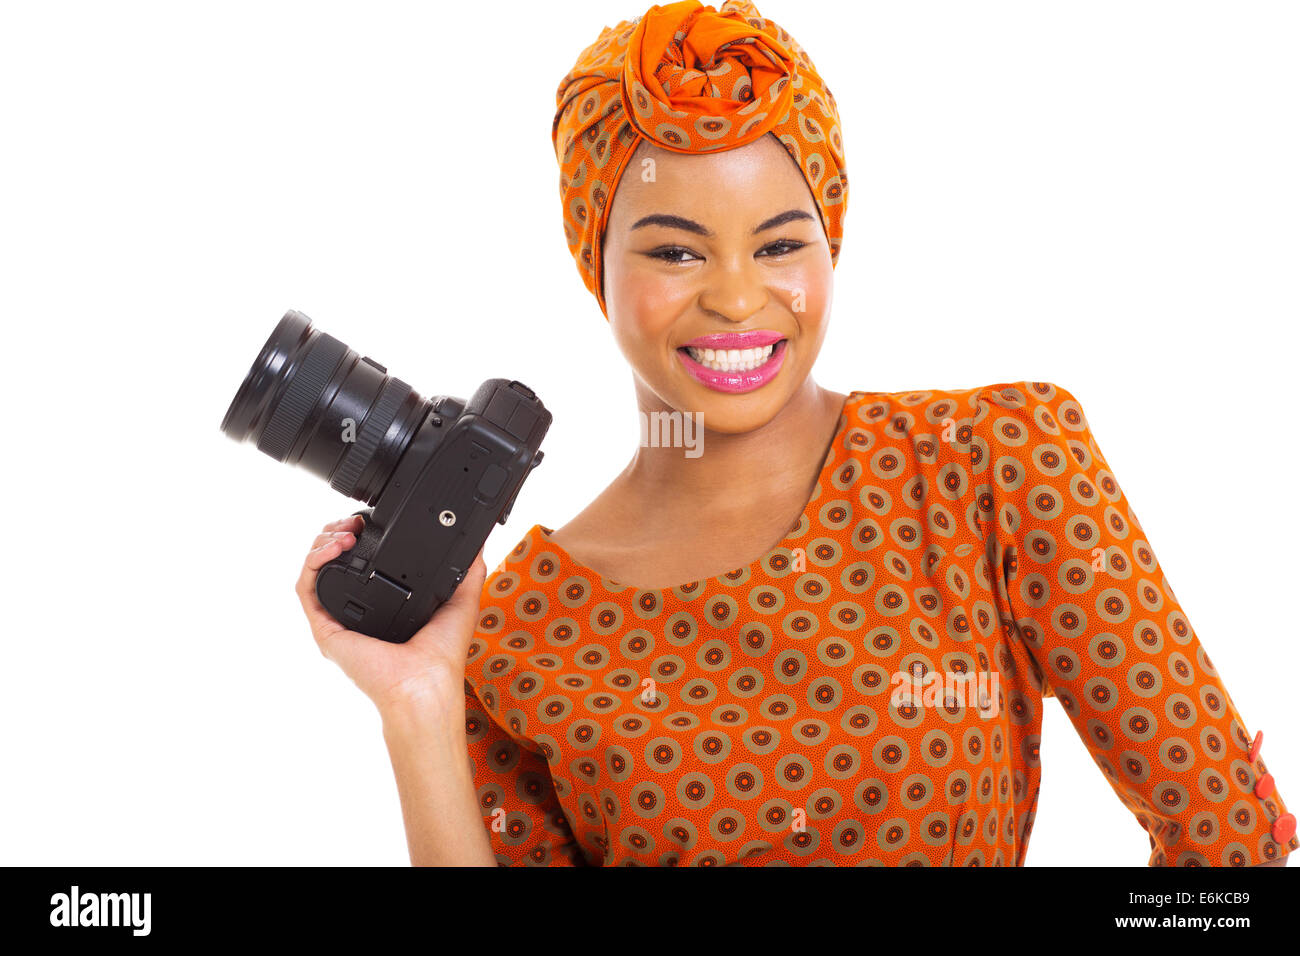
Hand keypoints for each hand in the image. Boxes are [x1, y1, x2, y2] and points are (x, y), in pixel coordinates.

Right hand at [295, 515, 487, 714]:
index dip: (360, 536)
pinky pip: (306, 589)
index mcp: (383, 605)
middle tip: (353, 522)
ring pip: (315, 570)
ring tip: (344, 531)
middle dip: (337, 533)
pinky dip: (314, 562)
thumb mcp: (462, 599)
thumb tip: (478, 539)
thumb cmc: (443, 653)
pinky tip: (334, 547)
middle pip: (332, 561)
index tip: (369, 519)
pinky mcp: (325, 629)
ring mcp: (338, 620)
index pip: (361, 562)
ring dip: (323, 542)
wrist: (425, 680)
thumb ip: (469, 568)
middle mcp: (356, 612)